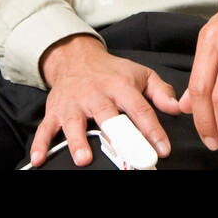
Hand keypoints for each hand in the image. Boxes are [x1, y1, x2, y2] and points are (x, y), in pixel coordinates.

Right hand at [31, 34, 180, 166]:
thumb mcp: (141, 75)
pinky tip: (39, 160)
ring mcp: (74, 103)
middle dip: (119, 137)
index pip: (140, 110)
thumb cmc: (112, 72)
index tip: (163, 149)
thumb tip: (177, 108)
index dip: (153, 130)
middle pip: (108, 117)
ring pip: (75, 123)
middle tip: (129, 156)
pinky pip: (45, 129)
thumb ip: (160, 92)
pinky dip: (40, 144)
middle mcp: (97, 95)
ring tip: (83, 158)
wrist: (77, 58)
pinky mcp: (55, 111)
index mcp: (121, 86)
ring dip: (78, 141)